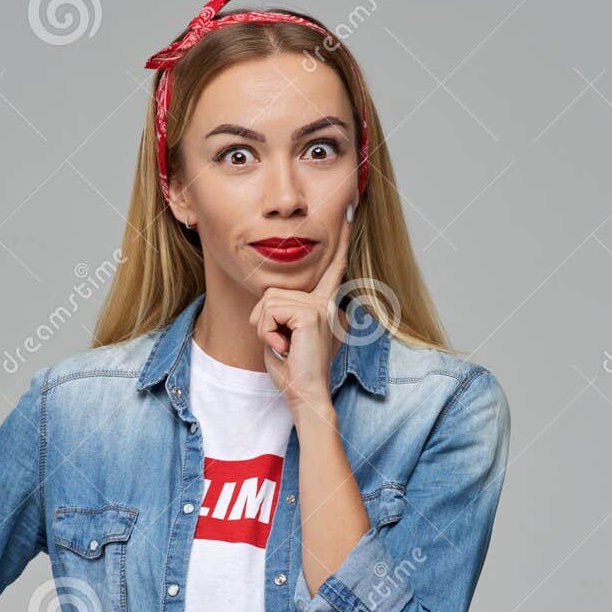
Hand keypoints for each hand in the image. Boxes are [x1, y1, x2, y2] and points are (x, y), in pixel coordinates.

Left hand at [248, 204, 353, 410]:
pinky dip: (266, 332)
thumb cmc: (293, 373)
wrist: (305, 395)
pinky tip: (283, 347)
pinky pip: (270, 310)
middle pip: (274, 291)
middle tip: (278, 344)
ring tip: (282, 347)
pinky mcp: (311, 314)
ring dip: (264, 328)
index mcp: (324, 307)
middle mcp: (326, 303)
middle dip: (262, 319)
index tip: (348, 215)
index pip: (332, 270)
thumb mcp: (281, 337)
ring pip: (268, 301)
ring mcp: (321, 307)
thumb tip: (269, 300)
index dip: (341, 243)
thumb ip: (280, 313)